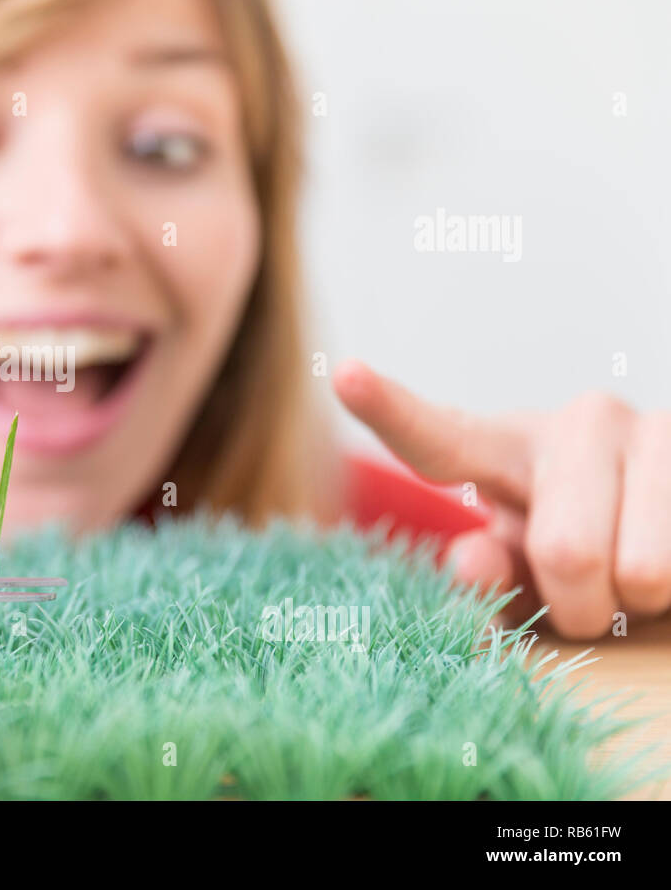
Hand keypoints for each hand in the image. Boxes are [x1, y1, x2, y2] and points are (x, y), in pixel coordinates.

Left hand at [334, 359, 670, 639]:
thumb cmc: (582, 556)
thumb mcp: (525, 574)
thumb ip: (488, 576)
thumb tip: (470, 563)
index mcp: (505, 448)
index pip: (439, 438)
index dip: (389, 410)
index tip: (345, 376)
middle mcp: (577, 422)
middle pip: (566, 552)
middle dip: (582, 607)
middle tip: (588, 596)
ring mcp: (652, 428)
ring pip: (637, 571)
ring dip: (637, 603)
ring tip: (632, 573)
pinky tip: (667, 555)